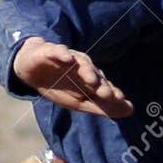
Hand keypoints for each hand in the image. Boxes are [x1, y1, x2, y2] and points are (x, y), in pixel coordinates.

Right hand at [12, 38, 133, 118]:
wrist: (31, 69)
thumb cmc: (58, 86)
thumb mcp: (78, 102)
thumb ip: (102, 107)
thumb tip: (130, 111)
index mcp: (89, 80)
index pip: (104, 86)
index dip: (112, 93)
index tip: (122, 102)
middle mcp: (82, 68)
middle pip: (94, 74)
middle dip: (102, 84)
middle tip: (109, 94)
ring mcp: (68, 58)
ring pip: (80, 62)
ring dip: (87, 70)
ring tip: (92, 79)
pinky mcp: (52, 51)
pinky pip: (58, 51)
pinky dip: (63, 54)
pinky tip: (67, 58)